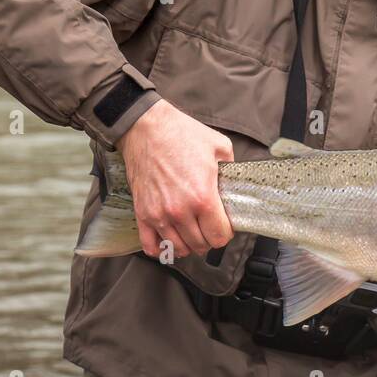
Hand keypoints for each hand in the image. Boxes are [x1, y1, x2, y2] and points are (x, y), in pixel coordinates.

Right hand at [117, 98, 234, 259]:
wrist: (146, 127)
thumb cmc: (181, 134)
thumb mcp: (219, 146)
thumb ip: (231, 169)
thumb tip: (234, 183)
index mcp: (202, 197)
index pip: (219, 237)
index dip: (226, 233)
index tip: (225, 224)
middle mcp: (180, 211)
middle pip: (200, 246)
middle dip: (209, 238)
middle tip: (209, 225)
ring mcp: (158, 215)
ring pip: (178, 248)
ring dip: (188, 244)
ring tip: (192, 231)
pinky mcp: (142, 213)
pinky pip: (150, 245)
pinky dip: (161, 247)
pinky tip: (169, 239)